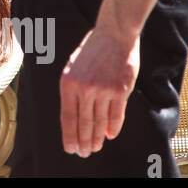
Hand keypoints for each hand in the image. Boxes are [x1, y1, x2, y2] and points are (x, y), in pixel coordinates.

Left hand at [58, 27, 139, 156]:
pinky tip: (110, 135)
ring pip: (99, 122)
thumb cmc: (92, 50)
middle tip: (84, 153)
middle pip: (83, 123)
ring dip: (97, 138)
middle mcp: (84, 89)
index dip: (69, 135)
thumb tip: (74, 115)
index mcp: (68, 83)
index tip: (71, 148)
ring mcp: (103, 90)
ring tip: (96, 148)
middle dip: (83, 141)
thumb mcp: (73, 67)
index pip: (67, 117)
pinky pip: (116, 115)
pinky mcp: (120, 90)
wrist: (114, 34)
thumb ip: (73, 90)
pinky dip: (113, 127)